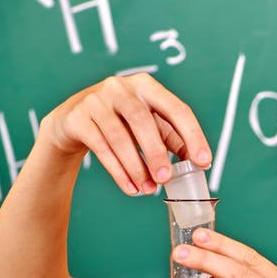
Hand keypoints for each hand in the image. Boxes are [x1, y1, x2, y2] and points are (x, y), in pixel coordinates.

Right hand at [39, 73, 211, 194]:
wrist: (73, 122)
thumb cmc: (120, 124)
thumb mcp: (148, 126)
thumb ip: (171, 140)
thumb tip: (198, 162)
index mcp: (146, 86)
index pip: (176, 109)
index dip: (193, 136)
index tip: (203, 162)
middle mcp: (120, 87)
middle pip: (143, 120)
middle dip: (157, 153)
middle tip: (165, 180)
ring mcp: (96, 100)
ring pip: (119, 136)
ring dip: (136, 167)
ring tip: (148, 190)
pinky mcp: (77, 117)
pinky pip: (101, 147)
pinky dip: (118, 171)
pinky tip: (130, 187)